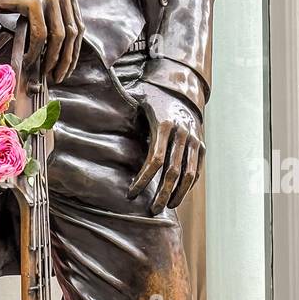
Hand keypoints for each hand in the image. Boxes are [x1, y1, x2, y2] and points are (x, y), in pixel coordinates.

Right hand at [0, 0, 82, 82]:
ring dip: (51, 59)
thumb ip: (50, 19)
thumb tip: (60, 53)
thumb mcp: (35, 2)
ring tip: (42, 71)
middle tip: (57, 76)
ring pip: (58, 36)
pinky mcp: (34, 0)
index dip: (73, 52)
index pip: (77, 27)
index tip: (66, 68)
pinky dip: (35, 51)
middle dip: (65, 60)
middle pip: (72, 33)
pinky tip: (27, 58)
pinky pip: (40, 34)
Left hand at [128, 83, 204, 214]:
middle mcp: (182, 133)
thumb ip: (120, 109)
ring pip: (188, 174)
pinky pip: (197, 169)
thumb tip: (96, 111)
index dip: (143, 179)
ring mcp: (194, 139)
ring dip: (178, 194)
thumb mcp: (136, 99)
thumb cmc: (151, 96)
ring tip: (167, 207)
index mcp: (163, 124)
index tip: (132, 193)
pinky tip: (177, 195)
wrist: (181, 88)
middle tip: (152, 210)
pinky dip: (188, 185)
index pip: (155, 159)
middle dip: (162, 194)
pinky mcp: (202, 144)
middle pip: (172, 172)